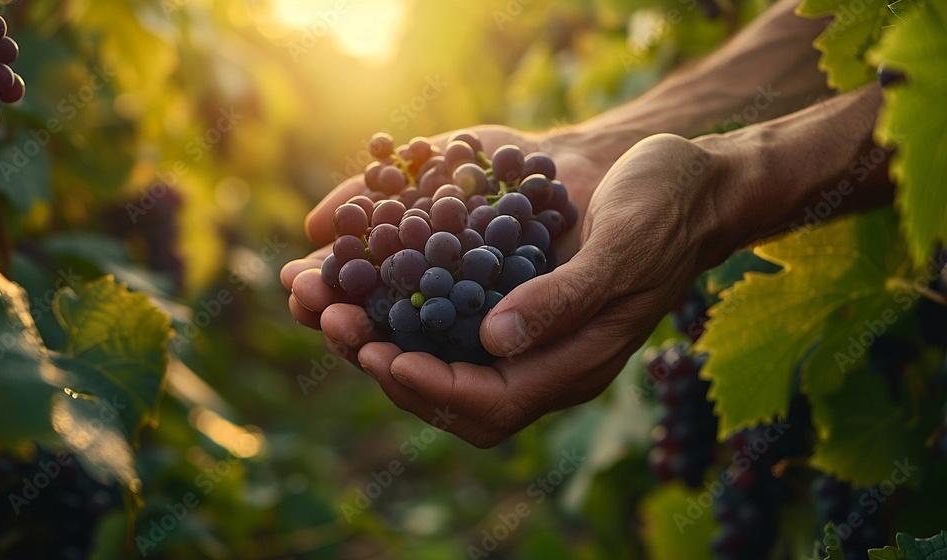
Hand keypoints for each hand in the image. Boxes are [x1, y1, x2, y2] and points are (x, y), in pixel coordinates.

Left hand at [320, 134, 738, 446]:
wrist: (693, 182)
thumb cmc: (667, 208)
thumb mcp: (623, 247)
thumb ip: (564, 300)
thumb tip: (492, 342)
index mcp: (575, 363)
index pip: (489, 403)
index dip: (428, 385)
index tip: (376, 351)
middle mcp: (541, 358)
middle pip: (447, 390)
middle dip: (381, 358)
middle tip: (325, 317)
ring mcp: (523, 329)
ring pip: (433, 354)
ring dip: (372, 328)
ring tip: (316, 292)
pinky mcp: (508, 294)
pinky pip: (440, 314)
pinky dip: (394, 297)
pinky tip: (355, 265)